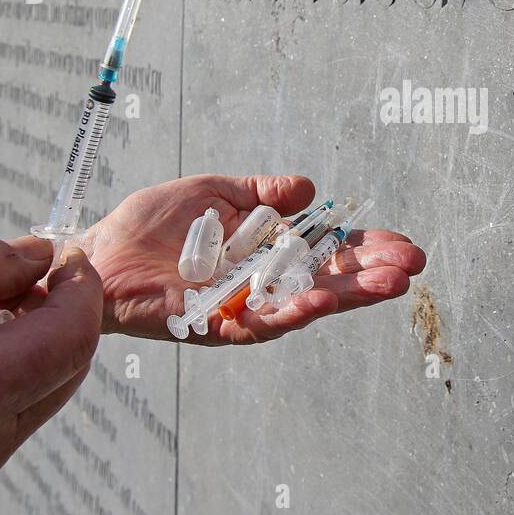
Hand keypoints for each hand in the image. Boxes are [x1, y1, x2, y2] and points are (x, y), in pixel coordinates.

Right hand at [0, 234, 101, 514]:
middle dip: (57, 311)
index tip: (65, 252)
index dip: (79, 287)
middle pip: (65, 368)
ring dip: (30, 339)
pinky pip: (9, 415)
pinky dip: (3, 370)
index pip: (68, 340)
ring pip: (42, 392)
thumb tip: (37, 253)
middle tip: (18, 269)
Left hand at [77, 174, 425, 343]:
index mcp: (268, 252)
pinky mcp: (216, 325)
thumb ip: (262, 192)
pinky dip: (294, 311)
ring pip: (307, 306)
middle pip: (330, 283)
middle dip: (373, 276)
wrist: (100, 253)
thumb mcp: (216, 193)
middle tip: (413, 267)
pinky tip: (323, 299)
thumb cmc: (153, 225)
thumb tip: (310, 189)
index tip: (404, 245)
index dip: (366, 250)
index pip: (329, 253)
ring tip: (388, 286)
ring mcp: (244, 307)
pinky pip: (262, 322)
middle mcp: (264, 284)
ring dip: (348, 297)